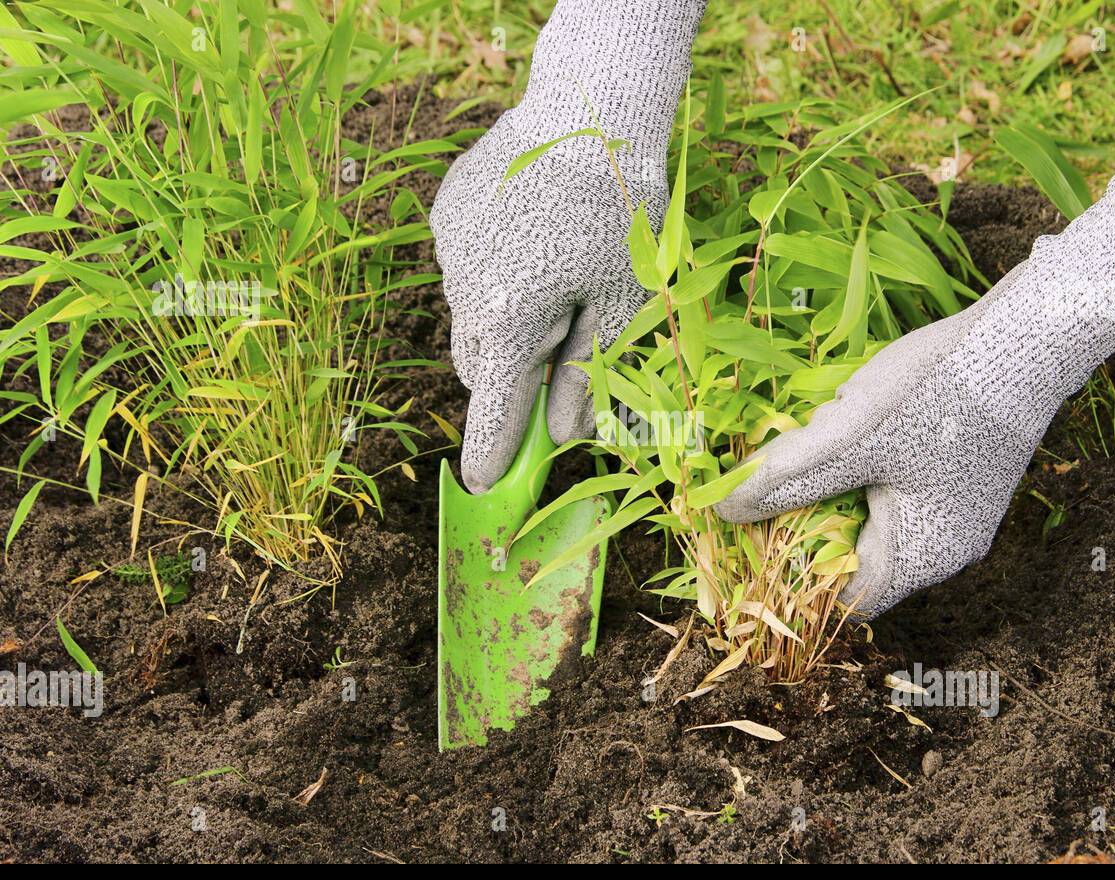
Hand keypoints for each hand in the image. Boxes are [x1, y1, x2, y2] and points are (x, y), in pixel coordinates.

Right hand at [429, 111, 659, 492]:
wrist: (588, 111)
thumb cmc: (620, 213)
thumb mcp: (621, 305)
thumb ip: (587, 376)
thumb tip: (561, 437)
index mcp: (512, 323)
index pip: (493, 411)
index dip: (490, 454)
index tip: (481, 486)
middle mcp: (466, 292)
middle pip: (478, 368)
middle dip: (508, 378)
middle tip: (554, 354)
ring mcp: (449, 252)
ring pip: (468, 318)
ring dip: (500, 323)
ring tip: (550, 277)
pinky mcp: (445, 217)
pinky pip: (462, 269)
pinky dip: (490, 275)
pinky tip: (529, 239)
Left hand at [716, 174, 1114, 617]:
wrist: (1027, 335)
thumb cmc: (936, 394)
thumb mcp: (847, 439)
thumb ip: (786, 479)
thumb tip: (725, 510)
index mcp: (920, 558)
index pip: (843, 599)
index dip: (794, 578)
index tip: (754, 541)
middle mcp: (945, 550)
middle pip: (857, 560)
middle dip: (811, 525)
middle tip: (776, 484)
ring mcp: (960, 515)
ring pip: (875, 521)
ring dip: (837, 492)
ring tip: (817, 446)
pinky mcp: (964, 479)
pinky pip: (898, 493)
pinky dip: (866, 472)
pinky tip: (855, 428)